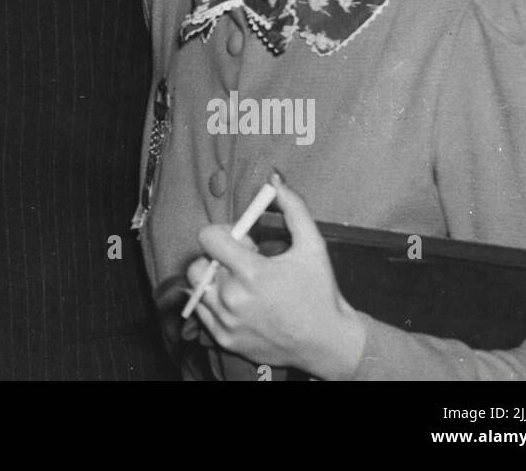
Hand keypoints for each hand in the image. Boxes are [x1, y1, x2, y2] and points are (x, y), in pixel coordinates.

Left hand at [185, 177, 365, 379]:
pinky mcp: (224, 339)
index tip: (243, 243)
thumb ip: (293, 208)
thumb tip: (275, 181)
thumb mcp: (313, 245)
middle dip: (217, 259)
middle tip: (243, 266)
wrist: (327, 343)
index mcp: (252, 273)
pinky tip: (238, 303)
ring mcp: (227, 322)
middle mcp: (233, 299)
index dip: (225, 234)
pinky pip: (201, 312)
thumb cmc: (320, 292)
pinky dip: (213, 304)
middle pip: (200, 263)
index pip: (208, 238)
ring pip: (198, 288)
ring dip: (215, 281)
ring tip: (241, 286)